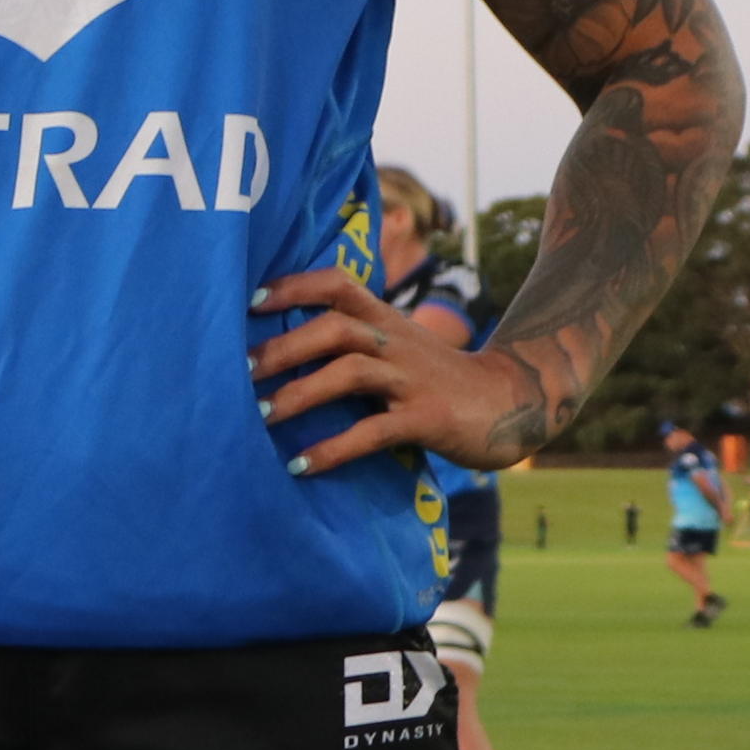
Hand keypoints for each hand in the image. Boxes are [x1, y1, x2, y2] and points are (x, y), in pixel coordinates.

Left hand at [252, 267, 546, 476]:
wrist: (510, 402)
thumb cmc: (437, 379)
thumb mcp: (397, 348)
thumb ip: (353, 343)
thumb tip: (281, 352)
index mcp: (386, 321)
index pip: (338, 284)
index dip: (295, 285)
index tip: (250, 301)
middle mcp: (396, 343)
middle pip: (334, 327)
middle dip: (283, 347)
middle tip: (239, 372)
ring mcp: (412, 380)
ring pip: (349, 373)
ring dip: (299, 394)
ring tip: (258, 417)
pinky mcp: (426, 419)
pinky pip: (373, 432)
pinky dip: (333, 449)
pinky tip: (300, 466)